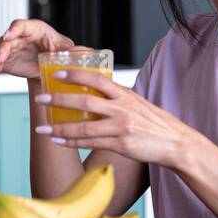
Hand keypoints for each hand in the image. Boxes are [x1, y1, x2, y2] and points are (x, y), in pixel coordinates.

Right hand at [0, 19, 76, 85]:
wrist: (49, 64)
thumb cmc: (58, 50)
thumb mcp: (65, 48)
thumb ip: (74, 50)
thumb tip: (88, 52)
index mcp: (32, 30)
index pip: (19, 26)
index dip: (13, 30)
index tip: (9, 36)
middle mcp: (17, 39)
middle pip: (5, 42)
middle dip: (0, 50)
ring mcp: (9, 52)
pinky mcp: (5, 64)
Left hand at [32, 68, 196, 168]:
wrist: (176, 142)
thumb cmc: (153, 122)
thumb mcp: (137, 103)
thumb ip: (116, 98)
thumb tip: (93, 92)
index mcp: (125, 95)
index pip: (97, 79)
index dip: (76, 74)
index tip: (56, 73)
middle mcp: (122, 108)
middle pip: (85, 101)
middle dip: (60, 99)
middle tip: (41, 97)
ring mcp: (121, 127)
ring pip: (84, 126)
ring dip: (60, 127)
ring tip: (42, 127)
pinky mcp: (121, 144)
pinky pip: (91, 143)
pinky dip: (72, 142)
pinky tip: (58, 141)